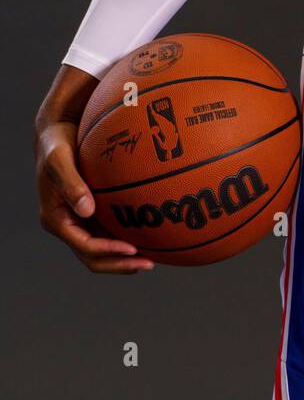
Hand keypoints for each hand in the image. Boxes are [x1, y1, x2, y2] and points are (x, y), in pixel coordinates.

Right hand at [35, 69, 155, 273]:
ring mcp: (79, 220)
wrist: (55, 134)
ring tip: (152, 259)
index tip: (131, 249)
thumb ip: (71, 183)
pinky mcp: (89, 212)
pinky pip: (108, 232)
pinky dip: (125, 238)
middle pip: (93, 258)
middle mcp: (68, 224)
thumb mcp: (59, 159)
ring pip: (102, 250)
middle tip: (148, 264)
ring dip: (124, 258)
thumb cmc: (56, 144)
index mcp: (56, 219)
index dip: (107, 252)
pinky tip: (149, 236)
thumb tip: (87, 211)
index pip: (84, 246)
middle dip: (119, 265)